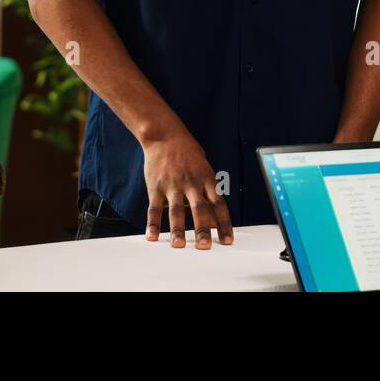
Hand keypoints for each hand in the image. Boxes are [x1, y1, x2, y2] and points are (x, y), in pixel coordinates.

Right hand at [142, 130, 233, 248]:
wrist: (164, 135)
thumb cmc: (188, 153)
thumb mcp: (204, 169)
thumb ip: (209, 193)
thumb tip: (216, 220)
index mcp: (206, 178)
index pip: (219, 204)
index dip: (224, 223)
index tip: (227, 240)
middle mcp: (191, 183)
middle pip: (199, 208)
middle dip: (202, 228)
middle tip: (204, 245)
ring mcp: (173, 185)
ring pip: (176, 210)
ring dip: (177, 229)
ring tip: (178, 244)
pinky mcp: (156, 187)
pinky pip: (154, 208)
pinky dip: (153, 223)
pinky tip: (152, 236)